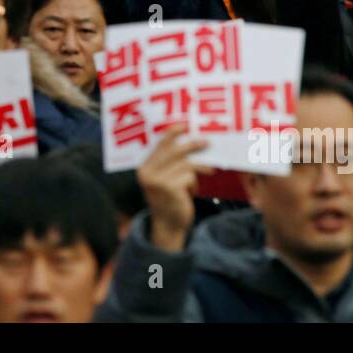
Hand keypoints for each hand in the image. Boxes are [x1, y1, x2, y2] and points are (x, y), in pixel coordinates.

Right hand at [138, 124, 208, 251]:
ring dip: (199, 169)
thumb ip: (170, 163)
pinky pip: (189, 176)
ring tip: (208, 172)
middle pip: (174, 151)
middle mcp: (147, 173)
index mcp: (144, 168)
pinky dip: (194, 183)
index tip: (186, 126)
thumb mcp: (165, 180)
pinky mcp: (170, 189)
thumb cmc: (170, 200)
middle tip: (207, 143)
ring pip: (186, 164)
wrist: (168, 226)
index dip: (173, 133)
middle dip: (193, 145)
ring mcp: (157, 181)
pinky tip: (192, 192)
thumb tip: (192, 141)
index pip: (160, 144)